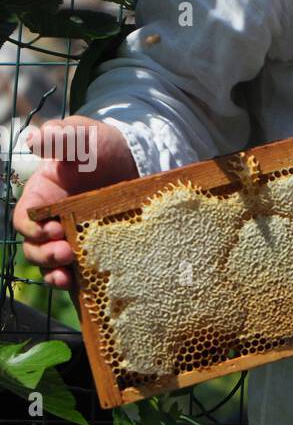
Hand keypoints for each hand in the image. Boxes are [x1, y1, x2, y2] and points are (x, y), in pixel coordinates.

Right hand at [12, 116, 136, 288]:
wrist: (135, 160)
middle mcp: (52, 222)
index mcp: (41, 196)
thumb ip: (62, 136)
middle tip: (66, 252)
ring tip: (70, 275)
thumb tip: (37, 139)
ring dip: (56, 273)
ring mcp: (73, 238)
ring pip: (52, 265)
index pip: (25, 219)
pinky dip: (79, 284)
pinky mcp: (94, 251)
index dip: (32, 229)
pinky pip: (80, 274)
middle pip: (34, 248)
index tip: (52, 229)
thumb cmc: (100, 146)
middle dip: (45, 255)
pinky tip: (87, 288)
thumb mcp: (83, 135)